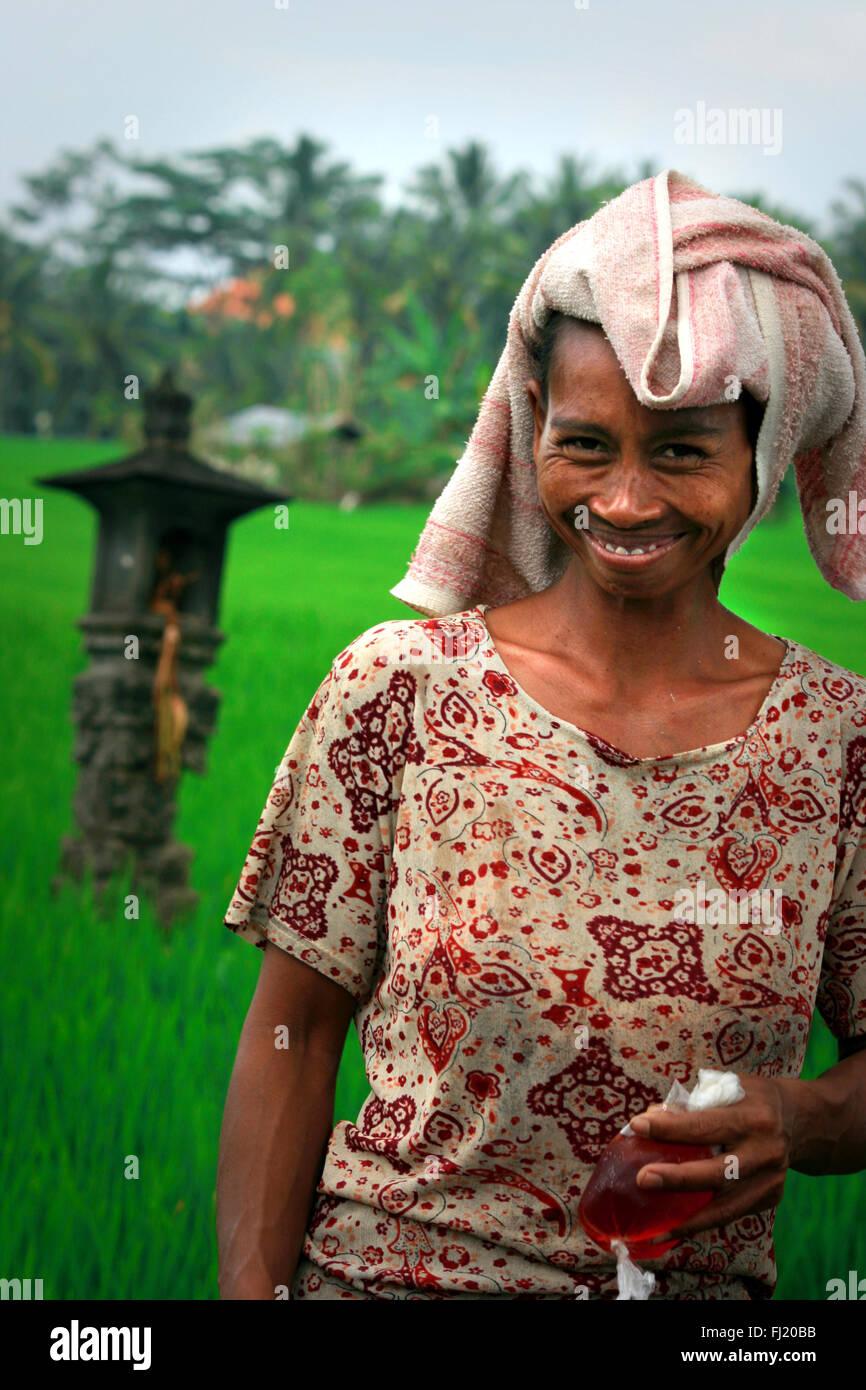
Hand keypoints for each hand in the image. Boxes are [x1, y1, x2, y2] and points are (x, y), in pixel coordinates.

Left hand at [627, 1074, 803, 1244]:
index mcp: (753, 1116)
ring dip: (686, 1219)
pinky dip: (701, 1224)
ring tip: (653, 1230)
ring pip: (725, 1206)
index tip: (637, 1126)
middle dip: (677, 1178)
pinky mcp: (770, 1198)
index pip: (706, 1125)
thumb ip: (692, 1103)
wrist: (801, 1120)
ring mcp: (770, 1180)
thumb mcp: (728, 1086)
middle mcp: (764, 1151)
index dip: (670, 1128)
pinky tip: (672, 1230)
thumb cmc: (752, 1098)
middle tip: (642, 1179)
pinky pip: (730, 1214)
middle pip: (717, 1172)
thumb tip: (650, 1119)